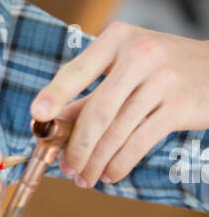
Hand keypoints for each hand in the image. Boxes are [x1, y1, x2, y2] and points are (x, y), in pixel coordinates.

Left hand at [29, 22, 208, 187]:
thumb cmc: (160, 68)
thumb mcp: (125, 67)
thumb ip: (90, 92)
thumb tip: (52, 123)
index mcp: (118, 39)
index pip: (79, 69)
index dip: (56, 93)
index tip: (38, 114)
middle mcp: (141, 55)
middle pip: (98, 110)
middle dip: (77, 146)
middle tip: (66, 167)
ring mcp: (163, 80)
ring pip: (118, 131)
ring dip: (97, 161)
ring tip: (85, 177)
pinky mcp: (180, 106)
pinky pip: (141, 141)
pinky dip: (121, 162)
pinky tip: (110, 173)